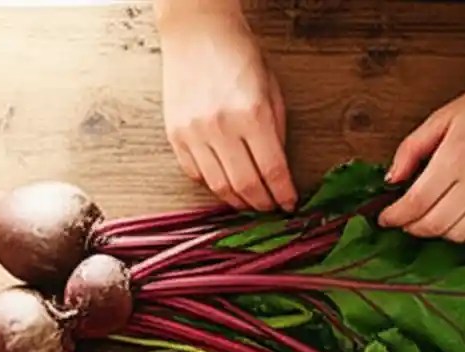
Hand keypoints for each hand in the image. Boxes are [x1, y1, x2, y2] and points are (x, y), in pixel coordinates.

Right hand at [158, 8, 296, 211]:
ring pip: (218, 186)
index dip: (283, 194)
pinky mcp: (175, 135)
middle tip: (270, 207)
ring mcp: (194, 133)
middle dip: (262, 203)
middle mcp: (221, 127)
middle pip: (245, 185)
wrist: (197, 32)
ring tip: (249, 200)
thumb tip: (279, 170)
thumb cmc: (237, 54)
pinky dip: (212, 183)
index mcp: (252, 114)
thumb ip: (276, 131)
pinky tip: (225, 181)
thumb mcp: (271, 89)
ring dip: (237, 200)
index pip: (273, 170)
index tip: (289, 203)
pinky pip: (195, 173)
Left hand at [379, 70, 464, 242]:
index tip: (385, 218)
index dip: (395, 216)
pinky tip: (457, 222)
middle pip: (435, 224)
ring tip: (429, 220)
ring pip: (459, 234)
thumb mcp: (442, 117)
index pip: (416, 202)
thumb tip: (390, 180)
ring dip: (437, 233)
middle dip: (412, 228)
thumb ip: (411, 148)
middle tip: (404, 222)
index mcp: (457, 156)